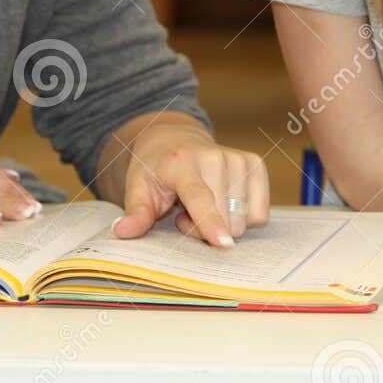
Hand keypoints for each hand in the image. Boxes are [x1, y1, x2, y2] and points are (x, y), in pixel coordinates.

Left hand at [111, 128, 269, 246]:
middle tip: (184, 212)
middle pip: (223, 219)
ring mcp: (238, 159)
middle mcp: (214, 156)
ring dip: (223, 223)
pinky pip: (260, 214)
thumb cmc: (155, 169)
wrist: (174, 138)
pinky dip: (243, 217)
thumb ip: (136, 212)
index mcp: (181, 162)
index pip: (199, 197)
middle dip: (204, 229)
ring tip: (202, 205)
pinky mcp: (255, 164)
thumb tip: (122, 231)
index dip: (210, 222)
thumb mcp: (137, 188)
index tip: (223, 243)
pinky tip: (223, 202)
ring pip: (243, 220)